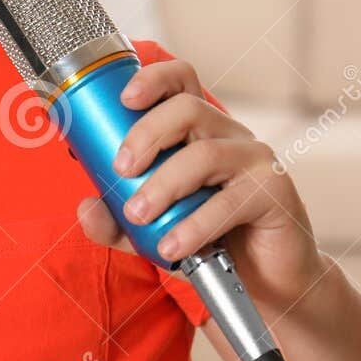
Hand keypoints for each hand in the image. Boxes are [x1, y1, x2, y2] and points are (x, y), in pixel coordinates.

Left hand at [73, 57, 327, 313]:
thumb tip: (85, 208)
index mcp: (200, 130)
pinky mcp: (275, 192)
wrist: (264, 282)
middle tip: (121, 170)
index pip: (182, 82)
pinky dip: (195, 225)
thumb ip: (117, 222)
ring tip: (139, 215)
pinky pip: (231, 201)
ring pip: (205, 154)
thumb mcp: (152, 232)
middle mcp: (229, 136)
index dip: (153, 79)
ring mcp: (255, 160)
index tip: (124, 99)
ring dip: (164, 184)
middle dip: (146, 134)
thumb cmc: (210, 242)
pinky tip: (172, 247)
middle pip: (188, 109)